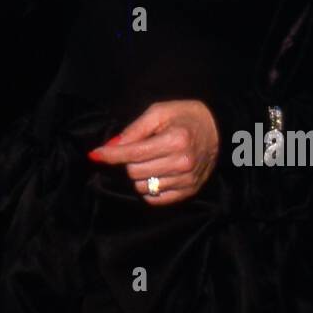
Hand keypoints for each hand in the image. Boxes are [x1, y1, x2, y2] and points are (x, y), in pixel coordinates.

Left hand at [87, 99, 219, 205]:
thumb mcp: (159, 112)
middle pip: (134, 171)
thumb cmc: (184, 116)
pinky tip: (156, 173)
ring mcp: (187, 180)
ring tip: (150, 160)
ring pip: (142, 187)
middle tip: (138, 149)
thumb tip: (111, 145)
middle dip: (128, 160)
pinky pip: (155, 199)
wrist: (217, 129)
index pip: (133, 153)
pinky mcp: (189, 192)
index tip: (94, 154)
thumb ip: (134, 129)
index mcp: (175, 140)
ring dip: (139, 174)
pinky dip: (149, 188)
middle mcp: (183, 163)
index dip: (110, 154)